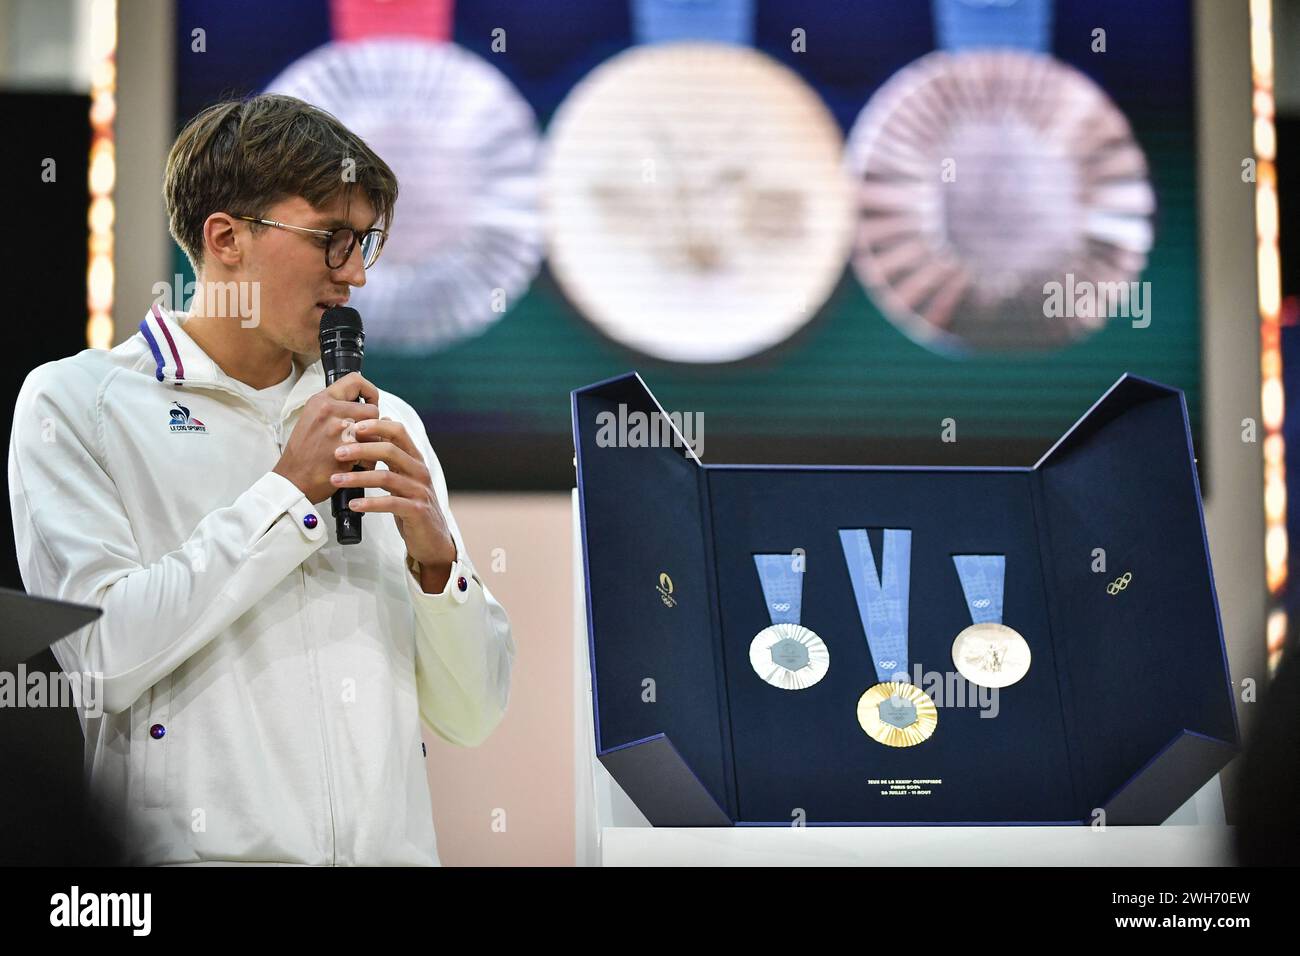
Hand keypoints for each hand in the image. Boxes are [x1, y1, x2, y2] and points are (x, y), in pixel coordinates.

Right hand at [272, 372, 380, 504]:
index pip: (355, 380)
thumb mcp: (313, 419)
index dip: (370, 392)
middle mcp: (329, 410)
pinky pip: (372, 450)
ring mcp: (337, 429)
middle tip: (363, 438)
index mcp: (321, 400)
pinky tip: (359, 465)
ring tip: (361, 454)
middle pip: (372, 409)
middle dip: (374, 425)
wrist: (292, 480)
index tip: (370, 404)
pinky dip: (370, 460)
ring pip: (376, 430)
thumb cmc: (304, 453)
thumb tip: (365, 404)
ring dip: (374, 444)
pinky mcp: (345, 449)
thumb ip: (336, 409)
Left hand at [329, 417, 457, 590]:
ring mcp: (419, 491)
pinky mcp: (417, 511)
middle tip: (337, 452)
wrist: (432, 539)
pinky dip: (370, 503)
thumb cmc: (412, 505)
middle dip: (361, 449)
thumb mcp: (403, 476)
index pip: (398, 431)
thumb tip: (380, 424)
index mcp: (415, 459)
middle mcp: (419, 471)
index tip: (352, 427)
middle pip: (391, 450)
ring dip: (358, 477)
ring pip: (387, 477)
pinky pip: (391, 503)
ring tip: (336, 480)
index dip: (376, 425)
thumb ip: (393, 454)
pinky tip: (353, 504)